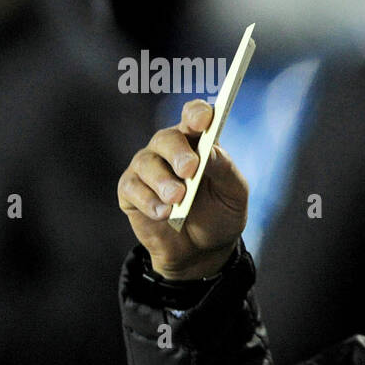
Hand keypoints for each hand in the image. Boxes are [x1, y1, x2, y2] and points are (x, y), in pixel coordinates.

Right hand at [117, 99, 247, 279]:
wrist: (203, 251)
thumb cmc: (221, 215)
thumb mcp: (234, 194)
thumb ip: (224, 169)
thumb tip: (209, 151)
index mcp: (199, 143)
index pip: (194, 116)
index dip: (197, 114)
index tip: (203, 120)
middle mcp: (170, 150)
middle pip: (167, 138)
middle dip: (178, 152)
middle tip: (190, 169)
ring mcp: (148, 168)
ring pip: (147, 163)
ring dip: (163, 181)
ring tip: (178, 199)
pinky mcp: (131, 191)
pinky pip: (133, 188)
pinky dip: (149, 201)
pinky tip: (164, 213)